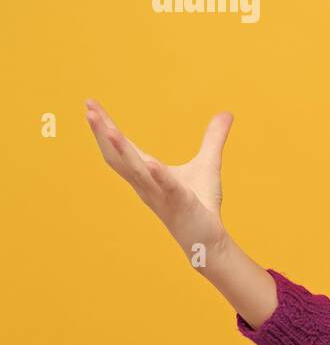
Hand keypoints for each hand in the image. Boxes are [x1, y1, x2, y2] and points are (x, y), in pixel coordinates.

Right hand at [85, 98, 232, 257]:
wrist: (208, 240)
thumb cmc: (201, 205)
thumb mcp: (208, 164)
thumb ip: (213, 138)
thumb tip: (226, 113)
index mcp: (146, 173)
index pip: (121, 147)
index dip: (104, 127)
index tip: (90, 103)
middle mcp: (146, 184)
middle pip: (118, 156)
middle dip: (102, 133)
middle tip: (87, 109)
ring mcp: (161, 195)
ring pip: (135, 171)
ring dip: (121, 150)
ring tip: (109, 129)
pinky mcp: (181, 204)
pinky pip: (167, 188)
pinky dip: (159, 175)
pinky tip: (152, 163)